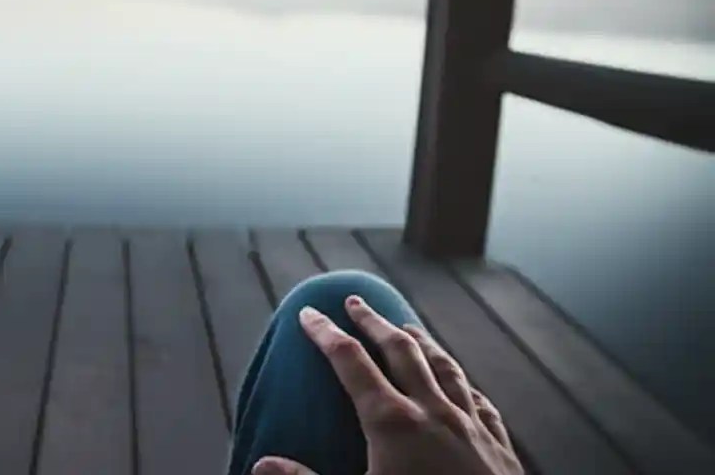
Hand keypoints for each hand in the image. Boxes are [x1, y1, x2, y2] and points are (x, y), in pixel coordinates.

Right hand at [253, 296, 520, 474]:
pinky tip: (462, 383)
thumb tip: (261, 464)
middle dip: (374, 323)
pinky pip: (480, 403)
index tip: (309, 313)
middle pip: (401, 351)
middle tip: (355, 302)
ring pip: (445, 369)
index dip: (326, 335)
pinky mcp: (500, 448)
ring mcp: (472, 427)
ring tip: (407, 326)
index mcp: (392, 422)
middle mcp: (433, 412)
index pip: (351, 363)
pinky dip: (464, 385)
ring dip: (422, 342)